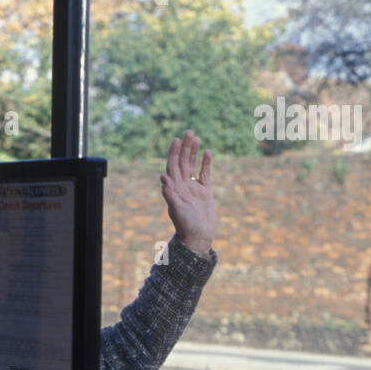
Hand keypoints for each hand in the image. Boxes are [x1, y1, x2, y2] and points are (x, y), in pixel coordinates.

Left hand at [160, 129, 215, 256]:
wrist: (199, 237)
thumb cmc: (186, 225)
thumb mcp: (177, 209)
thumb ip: (170, 193)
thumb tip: (163, 177)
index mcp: (174, 189)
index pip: (172, 166)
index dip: (173, 153)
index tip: (176, 140)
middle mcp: (182, 186)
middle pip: (182, 162)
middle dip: (185, 148)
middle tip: (188, 132)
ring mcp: (193, 188)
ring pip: (192, 166)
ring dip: (193, 152)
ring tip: (196, 138)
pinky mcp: (204, 191)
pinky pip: (204, 174)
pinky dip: (205, 163)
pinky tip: (207, 152)